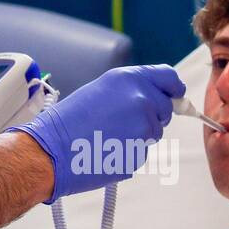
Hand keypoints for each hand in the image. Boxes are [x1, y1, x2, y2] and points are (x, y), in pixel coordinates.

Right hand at [10, 65, 182, 201]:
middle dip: (152, 114)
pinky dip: (130, 150)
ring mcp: (143, 126)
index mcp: (130, 78)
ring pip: (154, 131)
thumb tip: (154, 98)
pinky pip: (142, 149)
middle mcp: (141, 99)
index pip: (169, 77)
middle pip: (165, 108)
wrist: (53, 149)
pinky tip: (107, 148)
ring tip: (108, 134)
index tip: (175, 94)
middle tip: (123, 120)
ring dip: (139, 134)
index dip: (174, 87)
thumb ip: (130, 90)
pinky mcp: (141, 151)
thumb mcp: (101, 90)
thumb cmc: (69, 120)